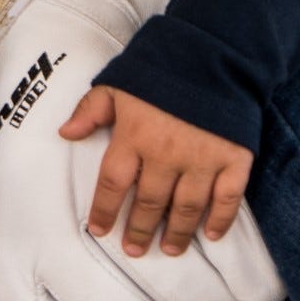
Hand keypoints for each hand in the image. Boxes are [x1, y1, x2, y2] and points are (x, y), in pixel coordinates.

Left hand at [62, 86, 251, 257]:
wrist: (218, 50)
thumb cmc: (164, 67)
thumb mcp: (120, 82)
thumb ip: (92, 109)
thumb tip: (65, 133)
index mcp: (135, 135)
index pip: (112, 184)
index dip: (104, 210)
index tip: (100, 230)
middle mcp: (166, 153)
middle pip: (148, 202)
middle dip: (139, 230)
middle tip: (134, 249)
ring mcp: (203, 158)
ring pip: (185, 208)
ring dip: (176, 233)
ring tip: (169, 249)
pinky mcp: (234, 157)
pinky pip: (227, 198)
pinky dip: (221, 219)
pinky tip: (212, 235)